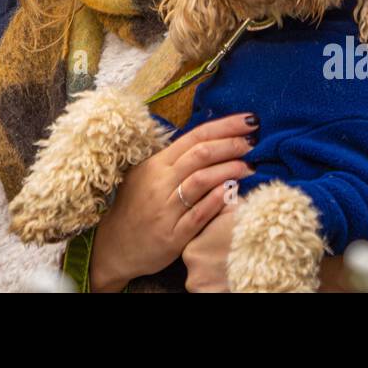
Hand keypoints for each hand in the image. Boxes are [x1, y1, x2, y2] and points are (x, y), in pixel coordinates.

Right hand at [88, 113, 257, 292]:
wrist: (113, 246)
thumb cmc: (136, 207)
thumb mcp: (148, 175)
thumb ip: (175, 160)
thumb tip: (210, 142)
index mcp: (156, 164)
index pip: (194, 136)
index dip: (224, 126)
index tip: (249, 121)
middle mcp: (160, 182)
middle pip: (201, 154)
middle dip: (231, 144)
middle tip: (253, 140)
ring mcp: (166, 209)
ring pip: (201, 180)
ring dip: (229, 169)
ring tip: (249, 166)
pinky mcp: (172, 236)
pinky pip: (198, 214)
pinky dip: (217, 200)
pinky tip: (233, 191)